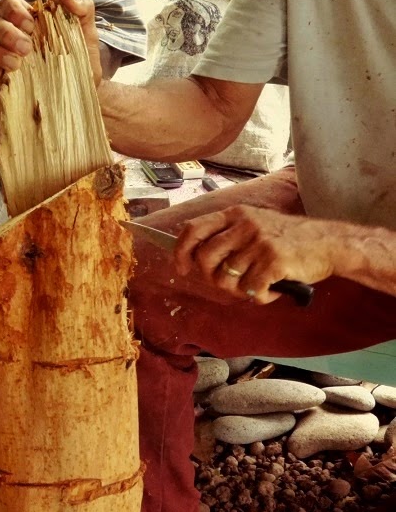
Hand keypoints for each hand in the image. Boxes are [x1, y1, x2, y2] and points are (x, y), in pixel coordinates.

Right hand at [0, 0, 102, 84]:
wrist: (84, 87)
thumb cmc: (80, 55)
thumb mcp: (86, 30)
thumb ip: (81, 7)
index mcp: (27, 18)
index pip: (8, 4)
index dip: (14, 11)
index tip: (31, 25)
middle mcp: (10, 34)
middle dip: (7, 34)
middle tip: (26, 48)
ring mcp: (0, 54)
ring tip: (16, 65)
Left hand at [172, 206, 336, 303]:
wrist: (330, 243)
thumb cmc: (288, 240)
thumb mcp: (255, 224)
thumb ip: (227, 235)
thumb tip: (192, 256)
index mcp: (236, 214)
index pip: (193, 230)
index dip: (181, 252)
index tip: (182, 269)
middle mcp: (245, 225)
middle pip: (205, 258)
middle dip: (212, 278)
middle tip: (232, 284)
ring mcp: (259, 242)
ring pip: (226, 278)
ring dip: (240, 290)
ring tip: (258, 285)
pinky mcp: (274, 261)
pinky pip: (251, 290)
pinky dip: (261, 297)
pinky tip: (273, 290)